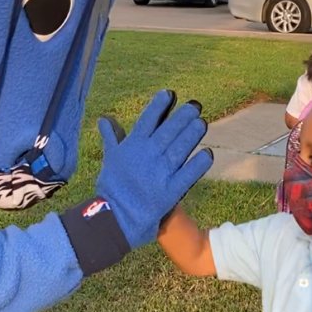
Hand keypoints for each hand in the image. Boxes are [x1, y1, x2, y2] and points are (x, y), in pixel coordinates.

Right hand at [94, 91, 213, 248]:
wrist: (116, 217)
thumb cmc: (112, 186)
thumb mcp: (110, 158)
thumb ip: (112, 137)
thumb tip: (104, 119)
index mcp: (133, 146)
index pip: (148, 120)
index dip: (159, 106)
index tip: (169, 94)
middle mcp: (148, 156)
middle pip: (168, 131)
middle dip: (182, 117)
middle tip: (195, 106)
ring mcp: (161, 172)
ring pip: (180, 148)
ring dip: (192, 135)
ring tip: (201, 123)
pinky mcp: (171, 190)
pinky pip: (188, 174)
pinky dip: (199, 164)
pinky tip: (208, 154)